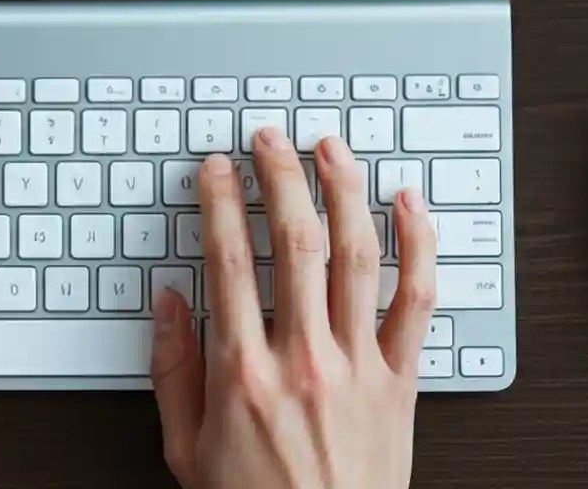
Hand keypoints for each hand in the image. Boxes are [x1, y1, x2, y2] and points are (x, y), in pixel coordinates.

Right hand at [150, 129, 438, 488]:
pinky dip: (419, 245)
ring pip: (356, 256)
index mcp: (244, 373)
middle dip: (280, 177)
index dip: (221, 201)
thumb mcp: (185, 447)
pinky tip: (409, 204)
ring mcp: (359, 366)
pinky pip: (418, 300)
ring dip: (344, 191)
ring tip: (331, 148)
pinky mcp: (402, 381)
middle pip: (295, 243)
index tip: (217, 170)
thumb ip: (172, 369)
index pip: (230, 260)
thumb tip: (168, 302)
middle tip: (269, 140)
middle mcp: (304, 359)